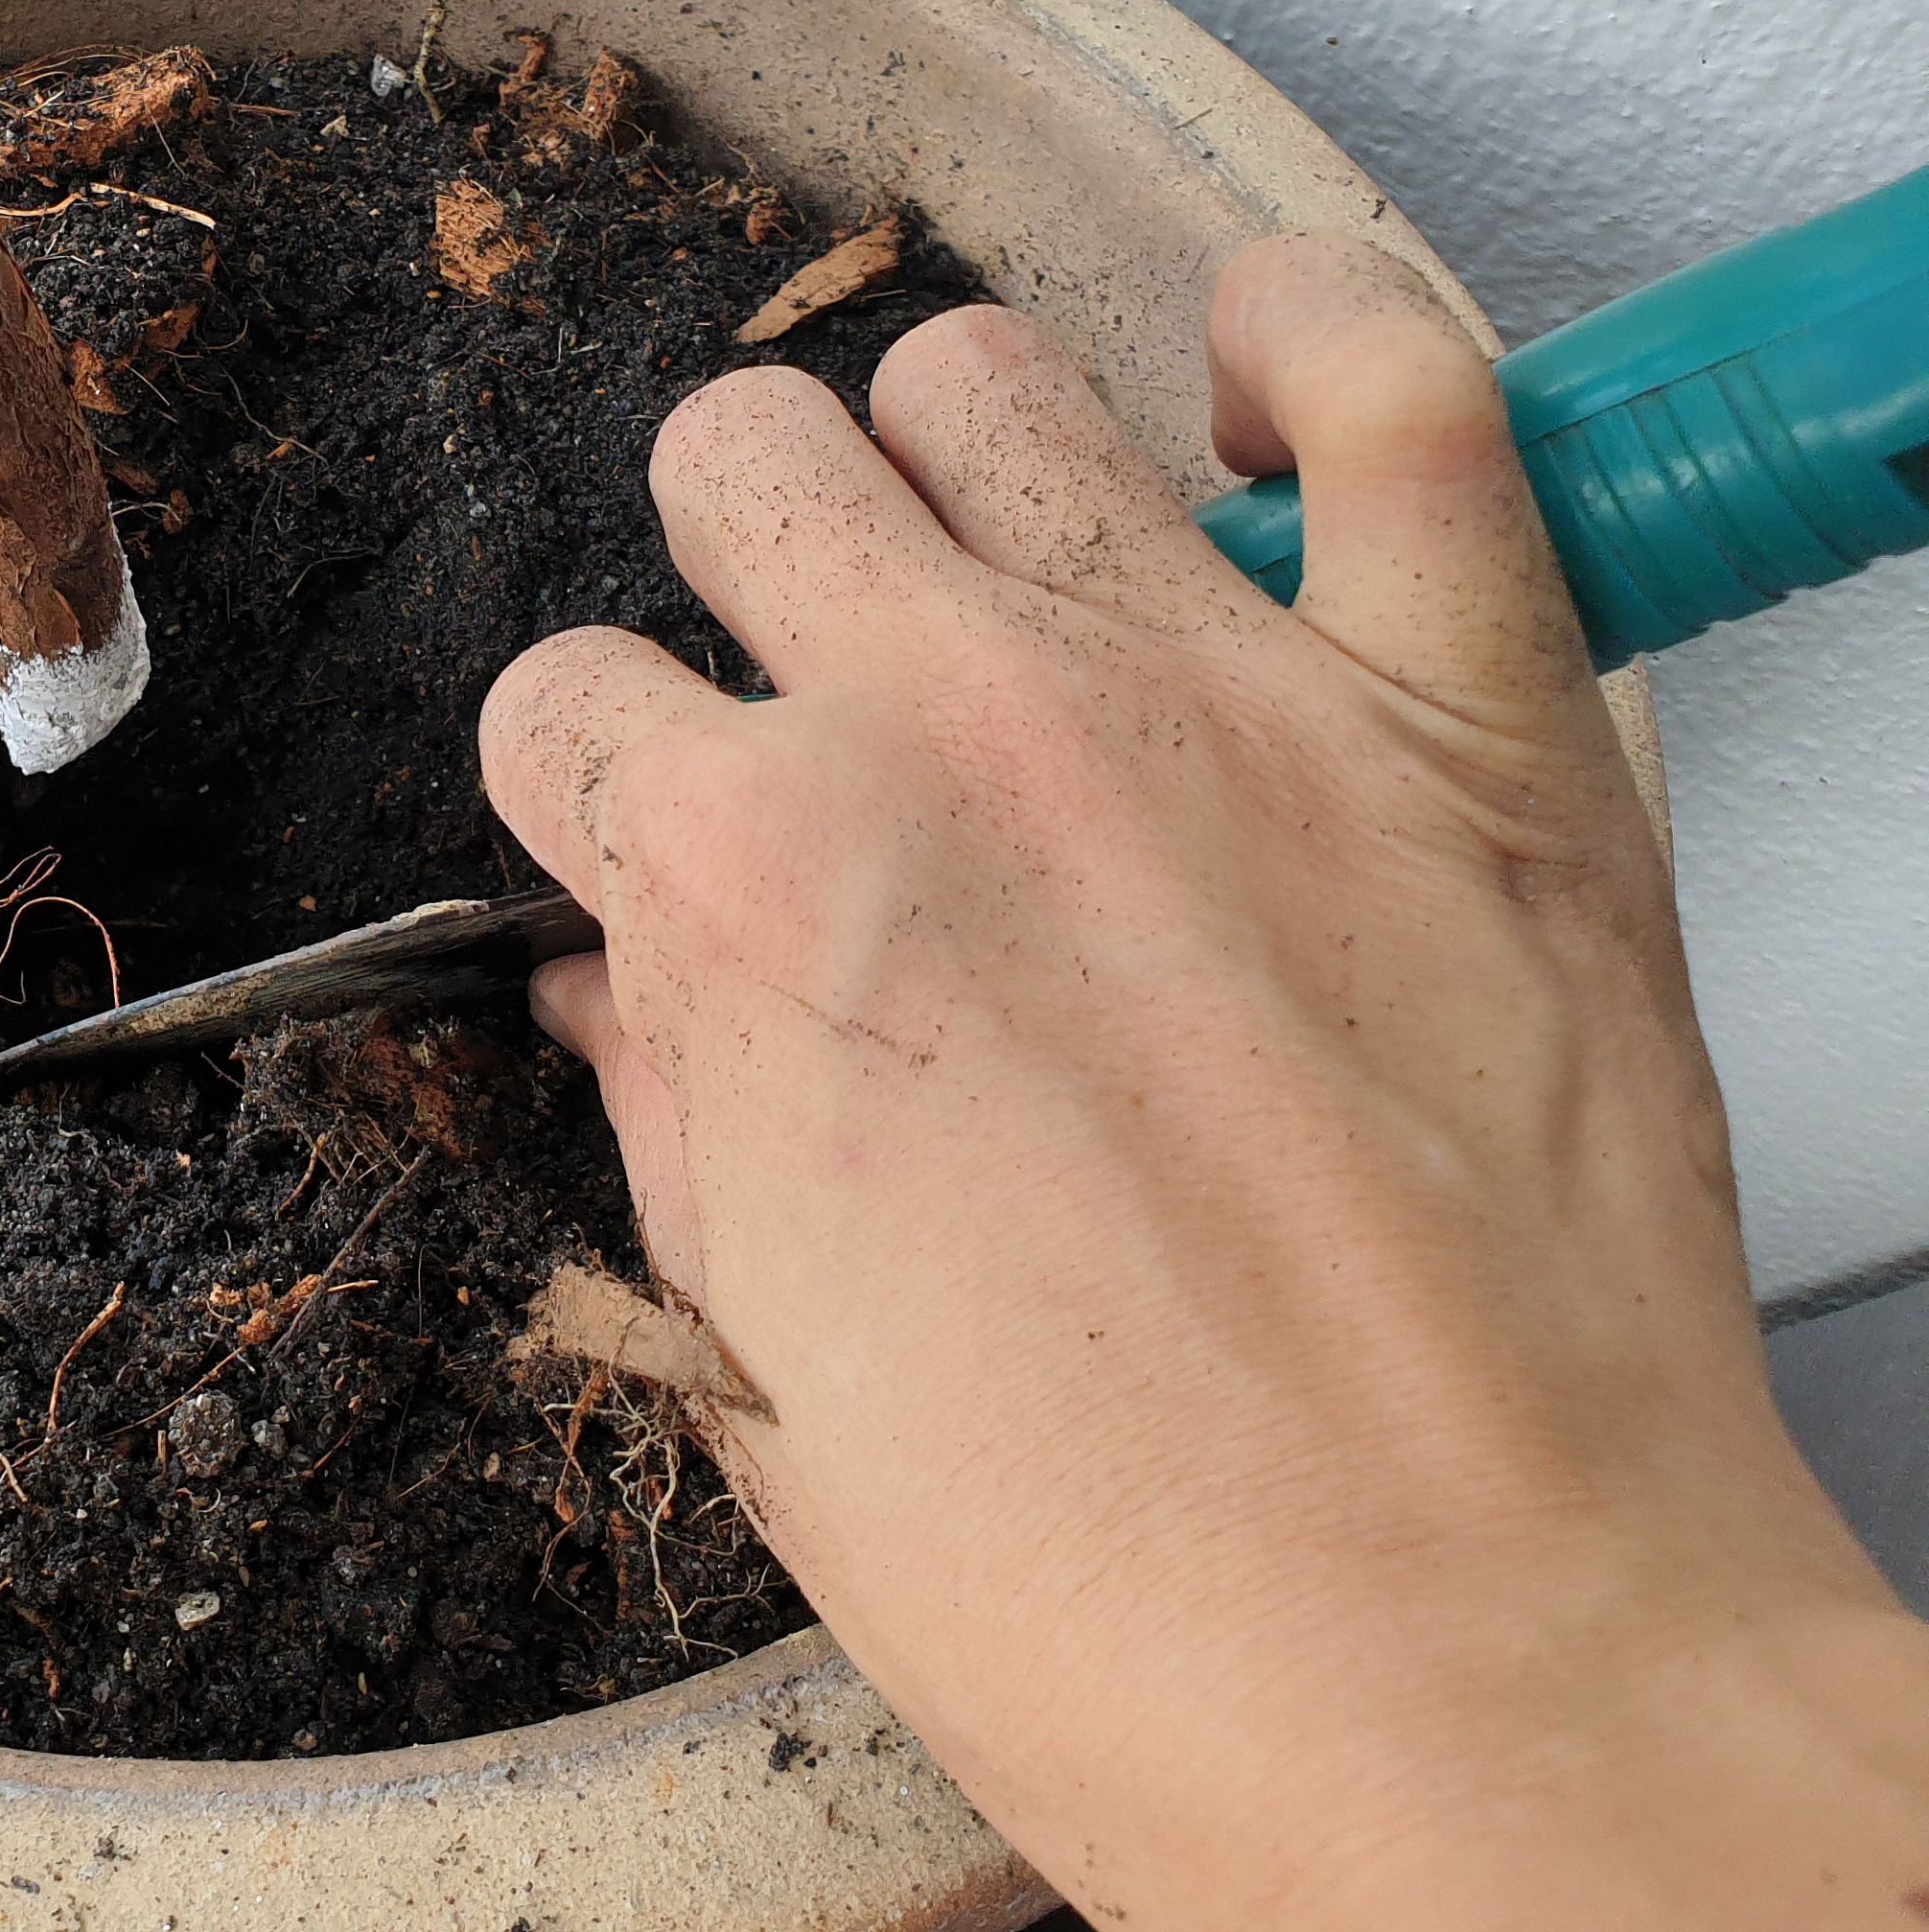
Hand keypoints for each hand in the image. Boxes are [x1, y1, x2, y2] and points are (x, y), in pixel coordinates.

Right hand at [481, 239, 1928, 1926]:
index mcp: (744, 898)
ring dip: (962, 464)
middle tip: (833, 693)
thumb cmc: (1127, 1593)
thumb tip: (627, 993)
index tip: (671, 840)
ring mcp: (1210, 694)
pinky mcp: (1463, 712)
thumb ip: (673, 1123)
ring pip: (984, 375)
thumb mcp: (769, 1375)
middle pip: (741, 457)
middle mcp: (943, 736)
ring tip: (1025, 582)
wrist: (1468, 1687)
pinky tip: (1256, 407)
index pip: (561, 699)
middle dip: (751, 569)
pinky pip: (1398, 384)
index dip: (602, 783)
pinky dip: (1315, 341)